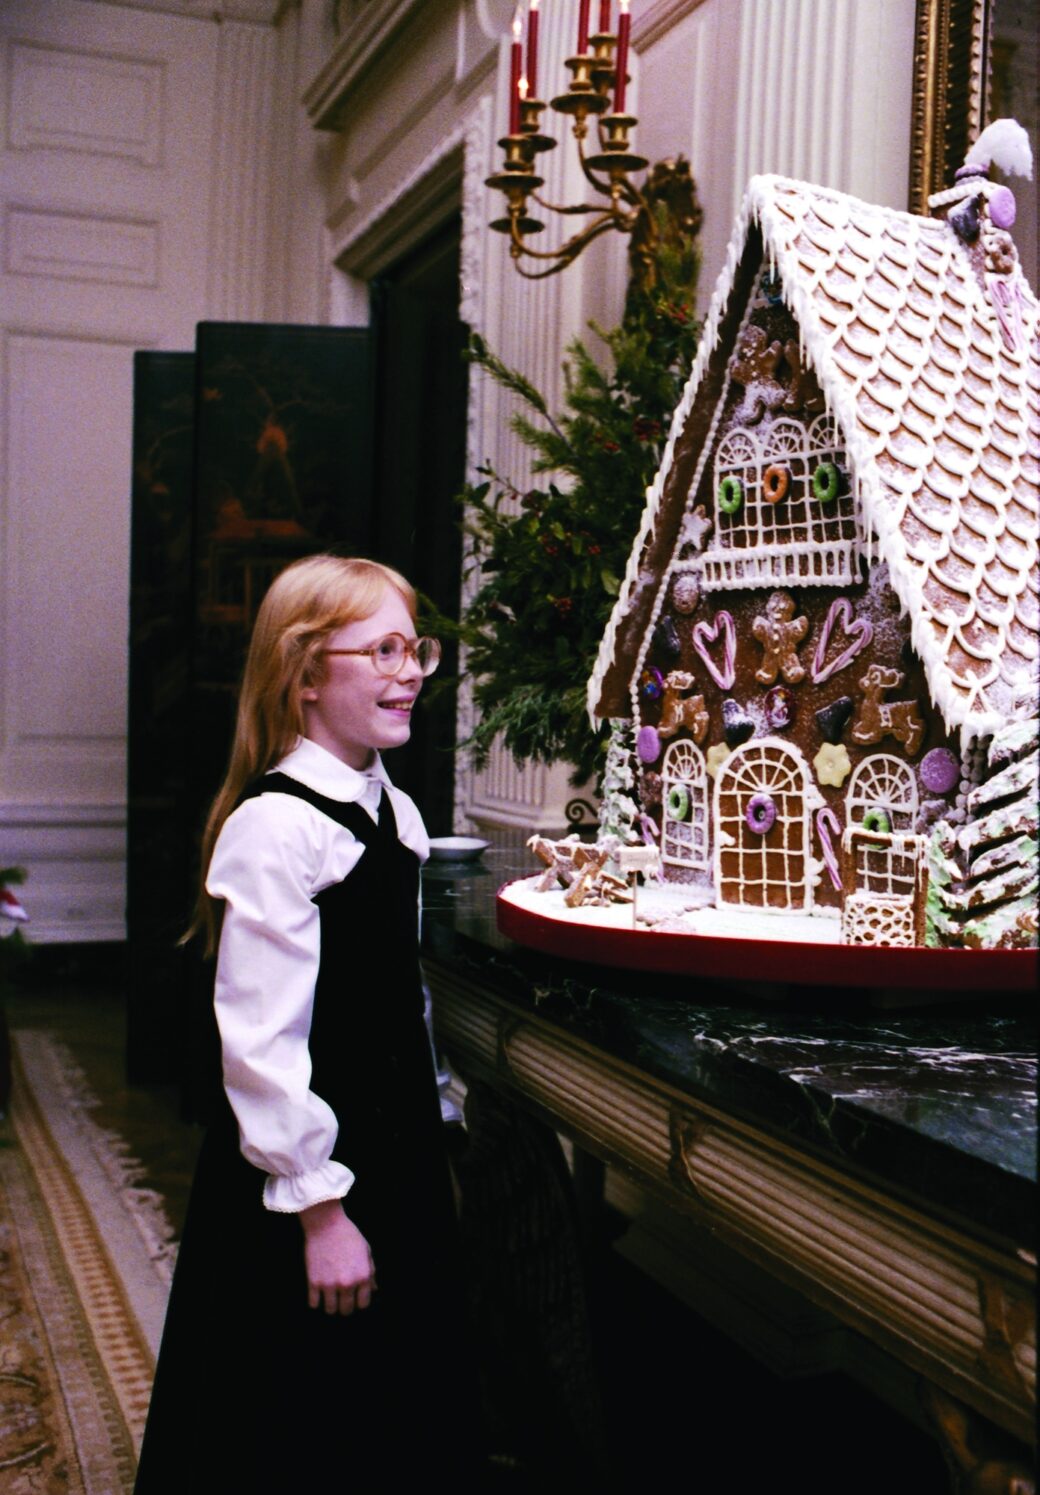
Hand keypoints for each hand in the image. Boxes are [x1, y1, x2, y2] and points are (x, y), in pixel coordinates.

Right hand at [299, 1199, 375, 1315]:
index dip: (359, 1303)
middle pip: (346, 1310)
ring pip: (330, 1310)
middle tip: (342, 1301)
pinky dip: (316, 1302)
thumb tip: (374, 1289)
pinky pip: (314, 1304)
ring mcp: (329, 1284)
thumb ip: (371, 1271)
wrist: (326, 1224)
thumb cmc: (348, 1234)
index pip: (363, 1304)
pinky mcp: (313, 1282)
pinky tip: (318, 1295)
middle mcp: (347, 1283)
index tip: (355, 1299)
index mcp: (362, 1276)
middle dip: (345, 1308)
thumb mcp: (366, 1250)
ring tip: (330, 1298)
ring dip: (330, 1306)